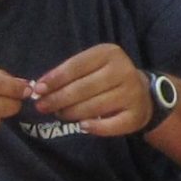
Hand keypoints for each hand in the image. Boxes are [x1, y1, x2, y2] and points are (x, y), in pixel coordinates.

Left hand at [30, 44, 150, 135]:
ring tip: (59, 114)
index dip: (55, 78)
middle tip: (42, 106)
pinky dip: (94, 127)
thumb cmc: (107, 78)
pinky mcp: (136, 115)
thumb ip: (68, 74)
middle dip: (58, 98)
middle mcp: (123, 71)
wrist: (143, 94)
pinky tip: (81, 126)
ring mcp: (132, 94)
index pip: (77, 65)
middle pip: (83, 88)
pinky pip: (111, 125)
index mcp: (109, 53)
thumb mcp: (92, 66)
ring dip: (71, 113)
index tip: (38, 89)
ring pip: (94, 107)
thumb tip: (40, 88)